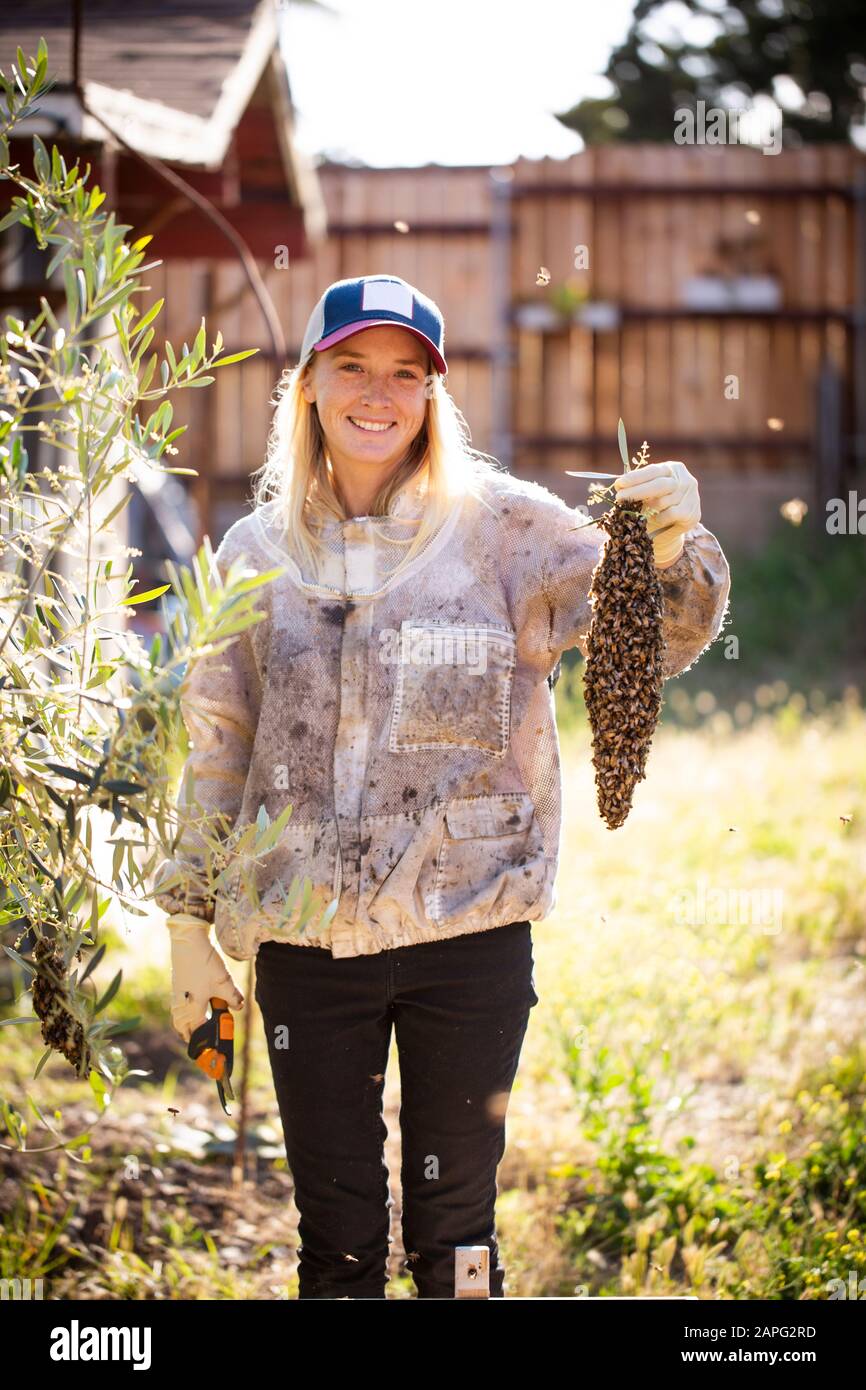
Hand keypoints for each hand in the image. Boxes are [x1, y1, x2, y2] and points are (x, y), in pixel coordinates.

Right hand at [167, 912, 244, 1042]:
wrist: (187, 941)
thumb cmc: (204, 964)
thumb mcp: (223, 982)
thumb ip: (233, 998)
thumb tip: (239, 1009)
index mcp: (191, 1011)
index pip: (196, 1036)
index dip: (205, 1046)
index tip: (213, 1053)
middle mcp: (181, 1007)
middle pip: (184, 1030)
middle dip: (194, 1038)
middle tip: (206, 1041)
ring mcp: (177, 997)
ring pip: (180, 1019)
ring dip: (189, 1025)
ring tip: (201, 1025)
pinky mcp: (177, 987)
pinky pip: (180, 1008)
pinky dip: (187, 1013)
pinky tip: (199, 1005)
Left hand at [612, 460, 700, 566]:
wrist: (672, 527)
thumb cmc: (656, 506)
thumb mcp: (648, 492)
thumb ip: (638, 486)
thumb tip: (618, 484)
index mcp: (673, 469)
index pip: (653, 471)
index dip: (635, 477)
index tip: (619, 484)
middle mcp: (685, 479)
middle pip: (659, 485)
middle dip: (637, 492)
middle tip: (619, 498)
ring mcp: (691, 495)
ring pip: (663, 502)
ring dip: (647, 508)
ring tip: (638, 512)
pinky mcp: (692, 512)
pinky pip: (670, 514)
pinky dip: (659, 518)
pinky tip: (655, 519)